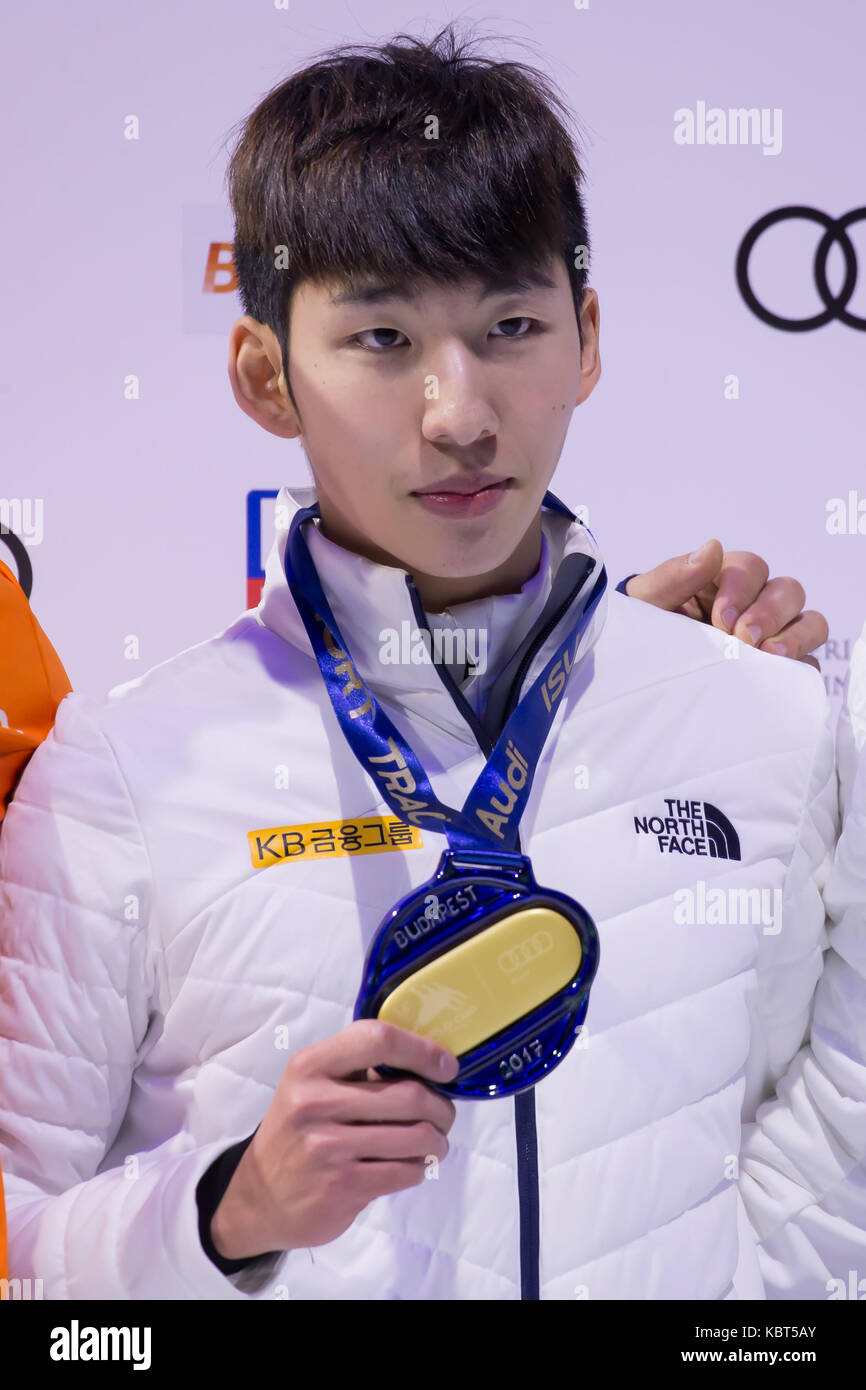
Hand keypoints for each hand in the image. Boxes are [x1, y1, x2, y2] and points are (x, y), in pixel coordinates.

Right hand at [210, 1020, 458, 1258]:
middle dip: (441, 1108)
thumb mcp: (313, 1084)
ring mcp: (327, 1147)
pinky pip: (406, 1172)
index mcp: (311, 1065)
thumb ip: (359, 1066)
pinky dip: (419, 1168)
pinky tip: (409, 1165)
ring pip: (417, 1137)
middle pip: (410, 1095)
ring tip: (433, 1143)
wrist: (261, 1195)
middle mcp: (315, 1102)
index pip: (378, 1039)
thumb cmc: (300, 1129)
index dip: (422, 1050)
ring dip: (437, 1142)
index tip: (446, 1066)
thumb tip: (427, 1060)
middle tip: (443, 1115)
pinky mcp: (342, 1186)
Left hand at [624, 540, 828, 669]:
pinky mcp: (781, 670)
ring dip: (795, 637)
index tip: (719, 619)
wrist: (639, 674)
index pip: (752, 568)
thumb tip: (712, 547)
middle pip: (788, 591)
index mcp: (725, 579)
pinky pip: (808, 666)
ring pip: (810, 622)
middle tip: (743, 639)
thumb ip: (674, 576)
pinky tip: (776, 679)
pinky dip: (800, 670)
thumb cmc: (644, 629)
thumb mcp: (646, 603)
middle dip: (769, 612)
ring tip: (768, 656)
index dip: (741, 589)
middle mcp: (757, 602)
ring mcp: (774, 636)